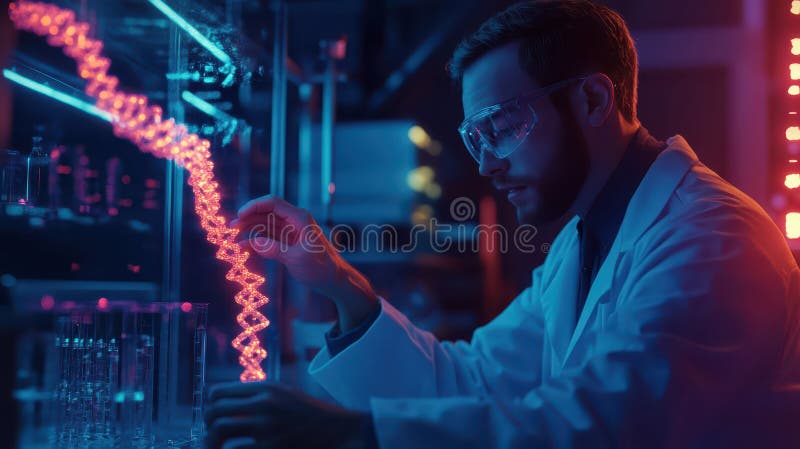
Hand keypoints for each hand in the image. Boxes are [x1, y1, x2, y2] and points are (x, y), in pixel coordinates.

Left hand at [204, 381, 370, 448]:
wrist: (341, 432)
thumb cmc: (313, 416)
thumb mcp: (287, 396)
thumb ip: (260, 396)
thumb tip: (228, 403)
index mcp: (267, 388)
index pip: (220, 392)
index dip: (210, 406)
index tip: (212, 416)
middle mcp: (263, 403)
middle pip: (215, 410)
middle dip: (207, 425)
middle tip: (210, 436)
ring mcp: (265, 427)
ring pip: (219, 430)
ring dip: (212, 442)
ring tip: (216, 448)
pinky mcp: (269, 447)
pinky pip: (234, 448)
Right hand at [233, 194, 377, 329]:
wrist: (334, 280)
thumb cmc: (321, 268)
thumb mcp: (296, 258)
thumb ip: (274, 249)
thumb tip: (253, 242)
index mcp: (300, 218)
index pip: (273, 203)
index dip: (253, 206)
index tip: (238, 216)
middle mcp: (294, 221)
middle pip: (266, 213)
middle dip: (248, 219)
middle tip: (230, 229)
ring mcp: (291, 232)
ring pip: (265, 225)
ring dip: (250, 230)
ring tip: (234, 240)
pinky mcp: (288, 243)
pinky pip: (269, 237)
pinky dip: (257, 241)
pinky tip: (245, 247)